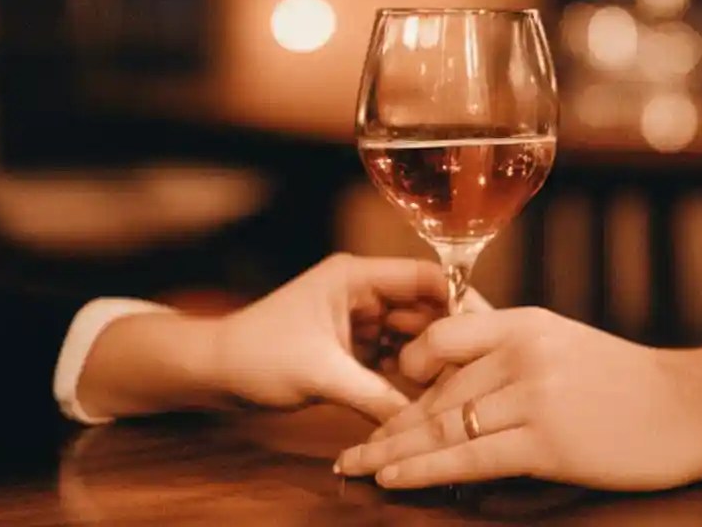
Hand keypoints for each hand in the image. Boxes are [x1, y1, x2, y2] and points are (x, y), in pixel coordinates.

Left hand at [78, 253, 448, 423]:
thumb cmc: (256, 356)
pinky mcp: (353, 347)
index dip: (460, 302)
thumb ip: (376, 396)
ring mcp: (359, 319)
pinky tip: (433, 398)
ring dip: (433, 361)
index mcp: (355, 277)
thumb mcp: (321, 376)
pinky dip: (410, 376)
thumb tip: (424, 425)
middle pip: (425, 309)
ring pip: (413, 337)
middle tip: (483, 372)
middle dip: (449, 339)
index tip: (489, 334)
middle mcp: (362, 292)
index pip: (425, 278)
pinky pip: (394, 358)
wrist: (212, 373)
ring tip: (464, 388)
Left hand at [335, 308, 701, 489]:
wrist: (696, 407)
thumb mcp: (565, 346)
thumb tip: (457, 389)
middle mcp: (522, 353)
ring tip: (356, 469)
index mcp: (525, 323)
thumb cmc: (630, 383)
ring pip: (444, 426)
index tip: (383, 400)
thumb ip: (512, 356)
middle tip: (349, 450)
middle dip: (388, 425)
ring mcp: (534, 396)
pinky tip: (394, 479)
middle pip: (437, 393)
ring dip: (393, 452)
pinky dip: (424, 470)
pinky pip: (470, 458)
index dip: (407, 372)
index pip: (443, 340)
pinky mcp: (547, 442)